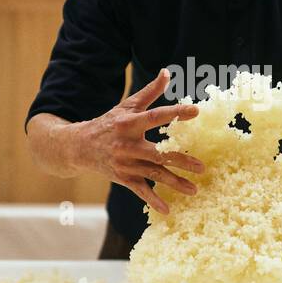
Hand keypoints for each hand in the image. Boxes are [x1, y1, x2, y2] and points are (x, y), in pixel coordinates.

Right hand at [73, 68, 205, 213]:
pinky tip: (168, 210)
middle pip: (158, 153)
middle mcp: (127, 145)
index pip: (155, 116)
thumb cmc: (108, 124)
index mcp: (129, 124)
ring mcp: (125, 164)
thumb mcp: (126, 106)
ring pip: (154, 175)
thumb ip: (149, 92)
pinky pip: (140, 191)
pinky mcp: (123, 178)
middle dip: (180, 160)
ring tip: (195, 189)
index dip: (175, 113)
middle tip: (202, 167)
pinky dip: (153, 201)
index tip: (195, 111)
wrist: (79, 147)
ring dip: (174, 183)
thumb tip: (167, 72)